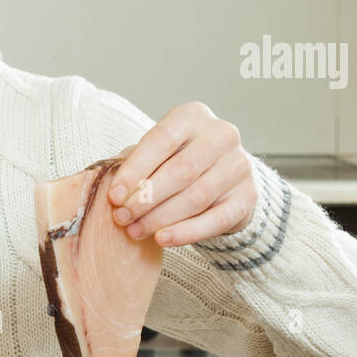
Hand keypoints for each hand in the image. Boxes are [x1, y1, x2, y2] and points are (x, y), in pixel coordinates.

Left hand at [106, 102, 255, 246]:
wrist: (221, 179)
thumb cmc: (176, 162)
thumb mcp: (155, 154)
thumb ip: (135, 163)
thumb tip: (108, 186)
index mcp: (194, 116)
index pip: (161, 140)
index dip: (135, 170)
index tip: (114, 196)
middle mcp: (222, 135)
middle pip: (180, 170)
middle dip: (146, 198)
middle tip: (122, 217)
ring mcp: (239, 166)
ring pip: (196, 197)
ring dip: (160, 218)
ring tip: (135, 231)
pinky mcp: (248, 197)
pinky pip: (216, 220)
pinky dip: (186, 232)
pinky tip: (162, 239)